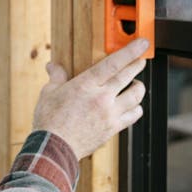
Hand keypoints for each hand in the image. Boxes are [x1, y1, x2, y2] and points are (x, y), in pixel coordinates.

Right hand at [32, 38, 147, 159]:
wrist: (55, 147)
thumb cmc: (50, 120)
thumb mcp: (49, 93)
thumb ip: (56, 77)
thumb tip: (53, 66)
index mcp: (86, 84)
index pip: (114, 63)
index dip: (130, 51)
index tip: (142, 43)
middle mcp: (102, 97)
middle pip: (128, 76)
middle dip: (137, 65)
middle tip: (141, 60)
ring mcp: (110, 114)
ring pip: (136, 96)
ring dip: (139, 87)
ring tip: (136, 84)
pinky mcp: (113, 128)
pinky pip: (134, 115)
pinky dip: (136, 108)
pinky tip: (132, 106)